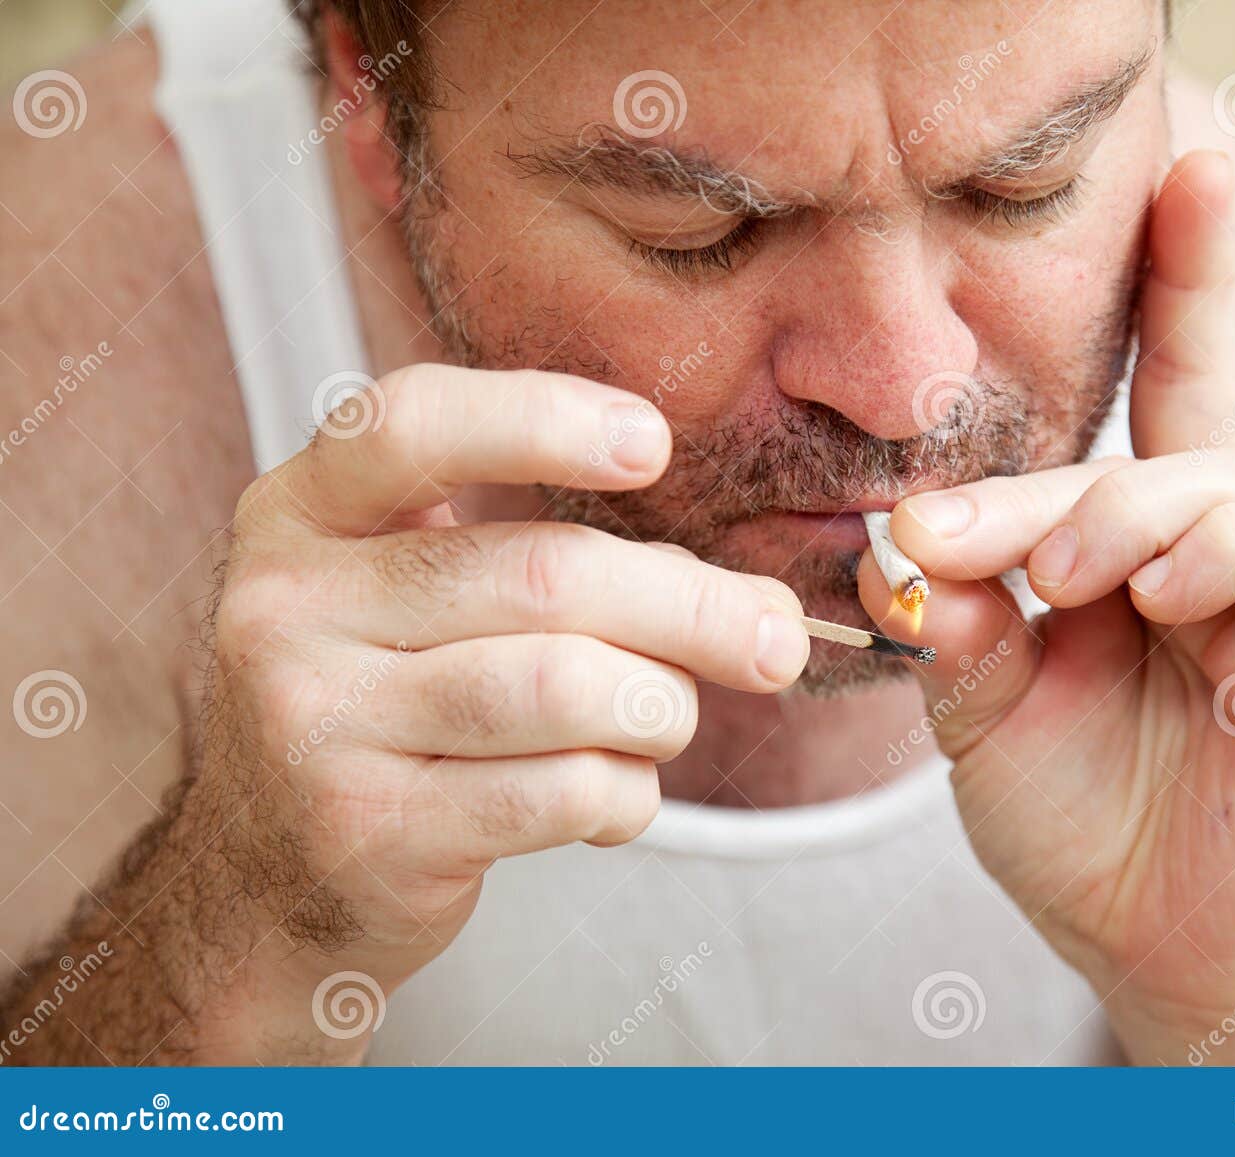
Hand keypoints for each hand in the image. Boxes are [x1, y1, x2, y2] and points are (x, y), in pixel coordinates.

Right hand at [194, 364, 808, 1056]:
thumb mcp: (431, 605)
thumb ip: (572, 572)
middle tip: (775, 641)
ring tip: (662, 722)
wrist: (272, 879)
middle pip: (544, 576)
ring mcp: (315, 723)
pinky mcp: (366, 832)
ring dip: (660, 709)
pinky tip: (613, 797)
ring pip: (566, 687)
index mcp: (303, 513)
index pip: (412, 425)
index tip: (653, 445)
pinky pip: (560, 790)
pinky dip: (625, 794)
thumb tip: (758, 606)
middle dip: (692, 610)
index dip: (542, 418)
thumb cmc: (392, 711)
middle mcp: (288, 605)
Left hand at [864, 152, 1234, 1062]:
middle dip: (1051, 484)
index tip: (1187, 168)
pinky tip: (1167, 595)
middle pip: (1171, 440)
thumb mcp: (987, 721)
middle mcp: (1213, 555)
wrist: (1153, 952)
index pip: (1163, 395)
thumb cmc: (1077, 826)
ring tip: (1066, 585)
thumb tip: (903, 546)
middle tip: (952, 546)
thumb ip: (959, 627)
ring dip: (1136, 512)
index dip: (1184, 283)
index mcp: (1133, 550)